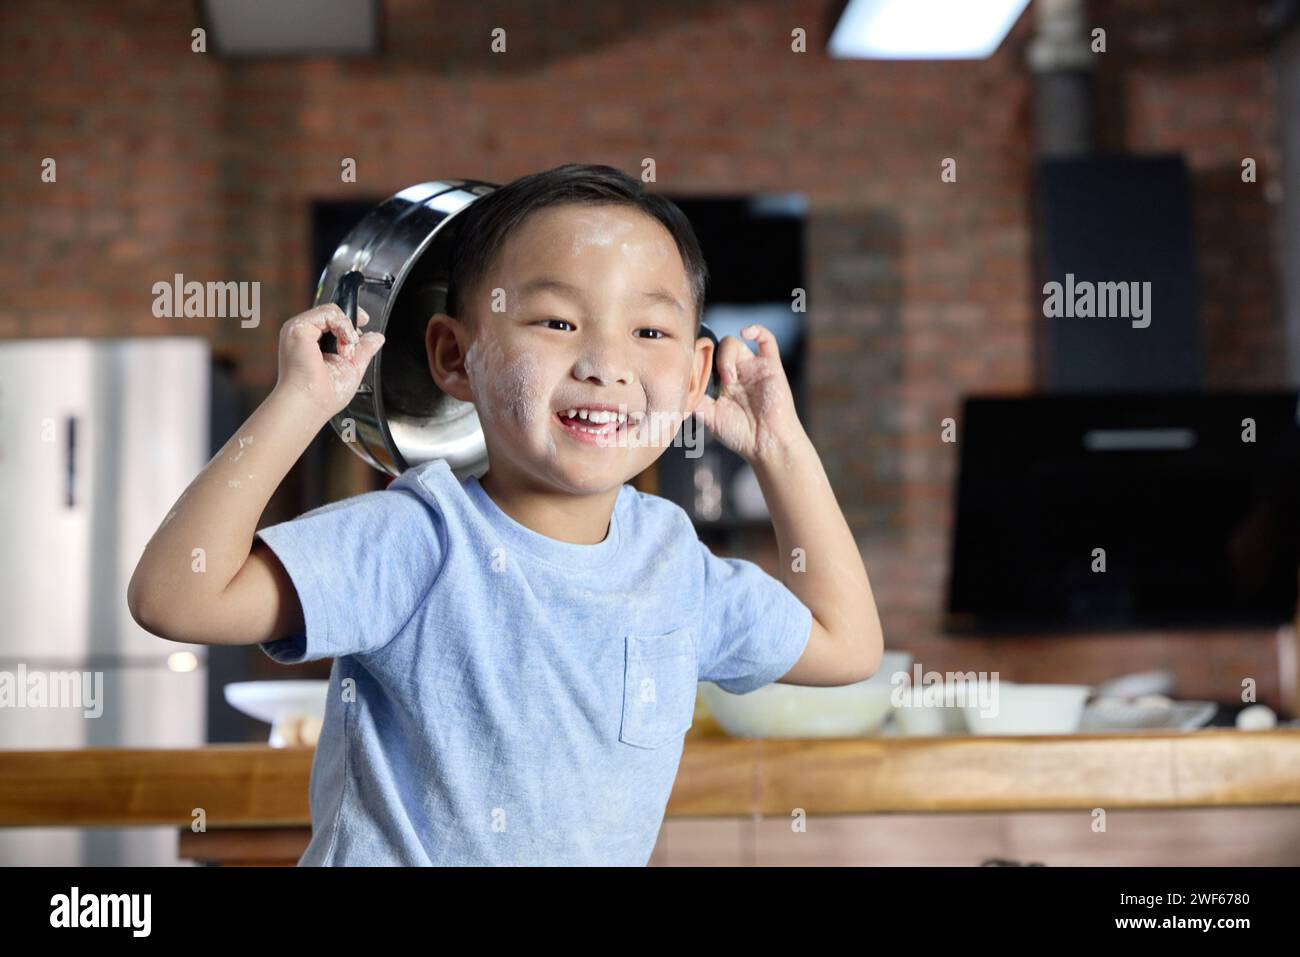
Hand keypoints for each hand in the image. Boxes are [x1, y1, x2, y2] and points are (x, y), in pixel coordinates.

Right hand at [274, 304, 384, 418]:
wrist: (311, 404)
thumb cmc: (324, 395)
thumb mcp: (352, 367)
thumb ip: (364, 350)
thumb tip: (377, 337)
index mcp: (313, 344)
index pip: (332, 321)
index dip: (349, 320)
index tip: (364, 323)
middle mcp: (304, 335)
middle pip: (333, 314)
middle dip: (350, 328)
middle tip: (352, 349)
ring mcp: (299, 330)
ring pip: (331, 311)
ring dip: (347, 329)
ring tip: (346, 352)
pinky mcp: (298, 328)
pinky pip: (327, 312)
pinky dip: (342, 325)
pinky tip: (344, 343)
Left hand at [692, 323, 805, 463]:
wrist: (766, 444)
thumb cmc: (740, 435)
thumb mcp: (709, 417)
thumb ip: (695, 400)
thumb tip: (678, 388)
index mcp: (721, 383)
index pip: (705, 359)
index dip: (697, 358)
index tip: (691, 366)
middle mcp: (736, 372)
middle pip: (716, 349)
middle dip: (711, 359)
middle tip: (715, 381)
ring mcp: (753, 367)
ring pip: (734, 342)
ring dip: (726, 357)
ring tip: (729, 379)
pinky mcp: (770, 366)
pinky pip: (767, 339)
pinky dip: (756, 330)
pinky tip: (746, 333)